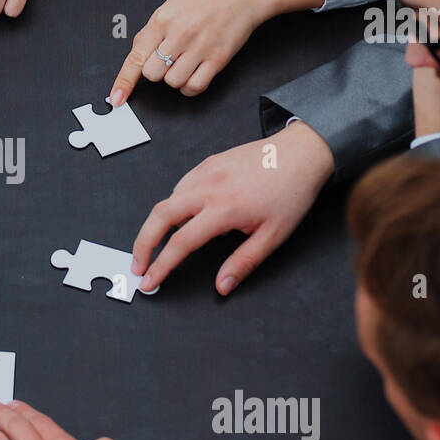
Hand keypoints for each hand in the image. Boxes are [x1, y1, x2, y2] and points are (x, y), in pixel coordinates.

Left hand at [111, 0, 324, 103]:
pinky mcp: (217, 59)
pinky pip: (194, 87)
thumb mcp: (172, 5)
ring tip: (186, 61)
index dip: (124, 81)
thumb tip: (138, 52)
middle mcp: (178, 34)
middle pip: (153, 74)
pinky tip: (194, 74)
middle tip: (170, 58)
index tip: (117, 98)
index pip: (136, 57)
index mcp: (162, 20)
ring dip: (175, 78)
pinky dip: (190, 86)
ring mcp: (198, 48)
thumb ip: (153, 30)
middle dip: (157, 71)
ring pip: (172, 83)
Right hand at [132, 123, 334, 294]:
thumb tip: (221, 286)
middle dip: (142, 243)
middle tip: (137, 264)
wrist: (301, 154)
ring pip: (168, 199)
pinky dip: (174, 204)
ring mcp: (206, 172)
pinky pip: (181, 185)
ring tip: (162, 243)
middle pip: (159, 216)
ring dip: (158, 224)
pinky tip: (183, 216)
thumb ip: (243, 262)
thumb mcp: (273, 236)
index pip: (181, 243)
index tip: (149, 281)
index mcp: (224, 209)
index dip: (161, 266)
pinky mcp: (208, 162)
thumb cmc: (291, 194)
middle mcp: (209, 188)